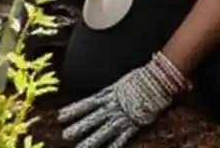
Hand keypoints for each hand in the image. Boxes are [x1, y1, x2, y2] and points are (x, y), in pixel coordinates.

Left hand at [59, 51, 187, 147]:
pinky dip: (114, 145)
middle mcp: (113, 105)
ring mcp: (123, 115)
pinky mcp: (134, 123)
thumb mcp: (121, 83)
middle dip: (78, 127)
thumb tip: (101, 96)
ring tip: (79, 147)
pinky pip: (122, 137)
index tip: (60, 116)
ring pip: (104, 130)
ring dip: (91, 139)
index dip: (74, 110)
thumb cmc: (142, 79)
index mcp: (109, 94)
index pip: (88, 103)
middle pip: (93, 118)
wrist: (158, 80)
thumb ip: (110, 91)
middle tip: (65, 135)